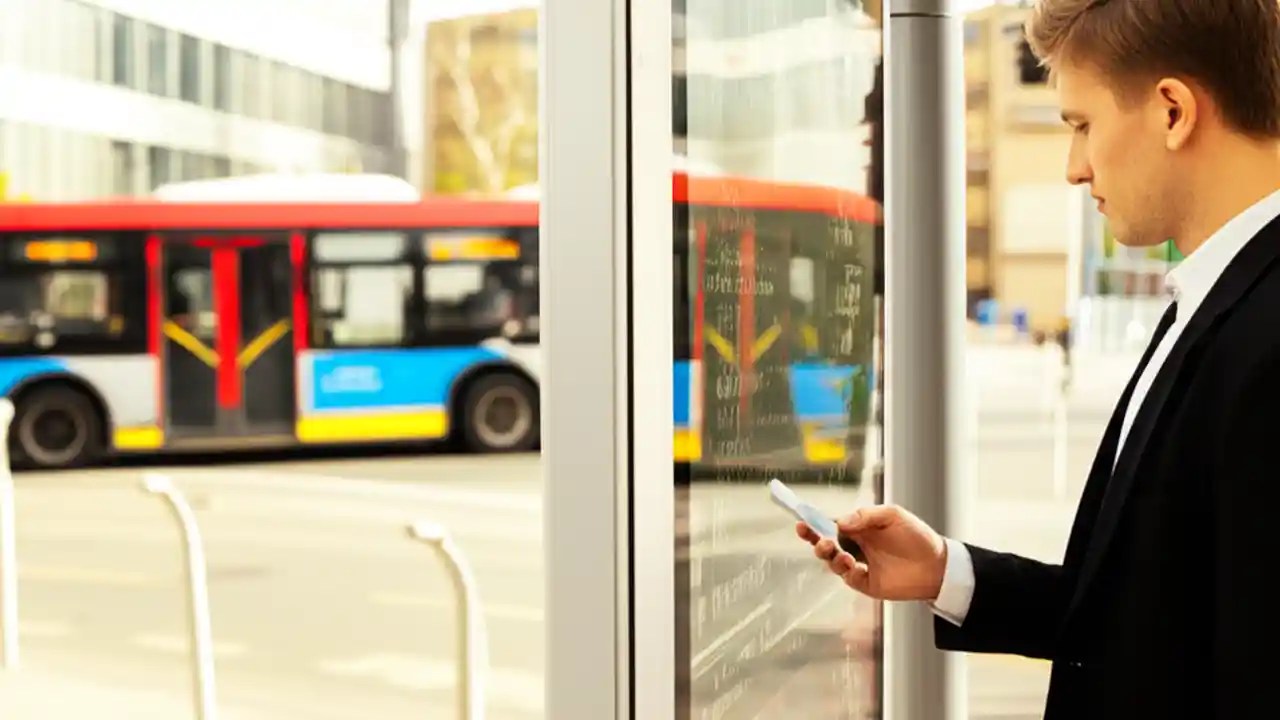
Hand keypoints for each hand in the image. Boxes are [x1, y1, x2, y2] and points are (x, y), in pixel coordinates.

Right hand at [795, 504, 946, 600]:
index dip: (813, 523)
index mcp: (859, 528)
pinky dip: (845, 571)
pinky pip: (848, 578)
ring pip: (833, 562)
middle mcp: (856, 547)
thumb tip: (840, 522)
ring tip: (841, 554)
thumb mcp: (892, 516)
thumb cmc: (917, 536)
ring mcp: (860, 566)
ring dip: (831, 557)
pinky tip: (852, 565)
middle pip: (825, 544)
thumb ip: (865, 516)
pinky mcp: (867, 583)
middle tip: (820, 541)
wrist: (938, 565)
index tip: (800, 520)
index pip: (830, 525)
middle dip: (816, 542)